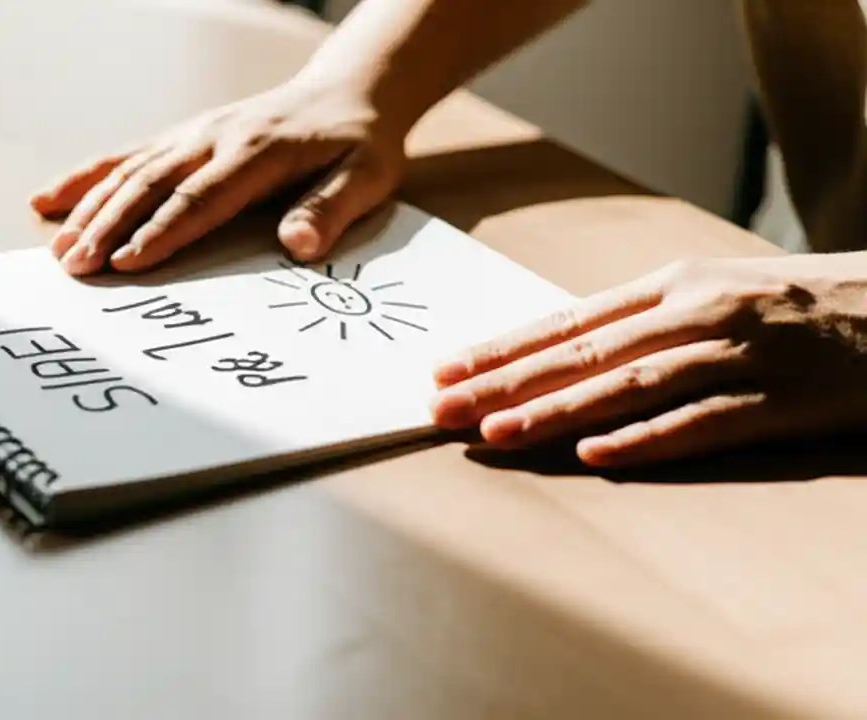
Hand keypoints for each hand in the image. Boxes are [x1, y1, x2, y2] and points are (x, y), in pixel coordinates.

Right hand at [30, 76, 408, 274]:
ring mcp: (194, 133)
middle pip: (153, 185)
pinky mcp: (183, 135)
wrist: (348, 92)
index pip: (201, 198)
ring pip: (131, 170)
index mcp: (259, 152)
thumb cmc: (358, 144)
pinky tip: (48, 199)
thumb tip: (297, 246)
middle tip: (76, 266)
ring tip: (57, 249)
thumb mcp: (366, 178)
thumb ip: (330, 210)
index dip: (162, 232)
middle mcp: (217, 138)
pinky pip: (128, 155)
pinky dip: (87, 177)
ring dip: (90, 209)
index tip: (127, 263)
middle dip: (110, 226)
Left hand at [430, 254, 866, 466]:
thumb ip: (646, 321)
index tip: (443, 370)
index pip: (568, 320)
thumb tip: (563, 354)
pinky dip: (648, 438)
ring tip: (496, 434)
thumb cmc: (804, 304)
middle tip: (440, 409)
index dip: (501, 348)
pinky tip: (598, 455)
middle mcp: (697, 311)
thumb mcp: (718, 290)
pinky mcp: (781, 400)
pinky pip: (704, 422)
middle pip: (583, 352)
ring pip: (629, 386)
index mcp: (675, 283)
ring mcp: (739, 355)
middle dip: (504, 383)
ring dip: (556, 412)